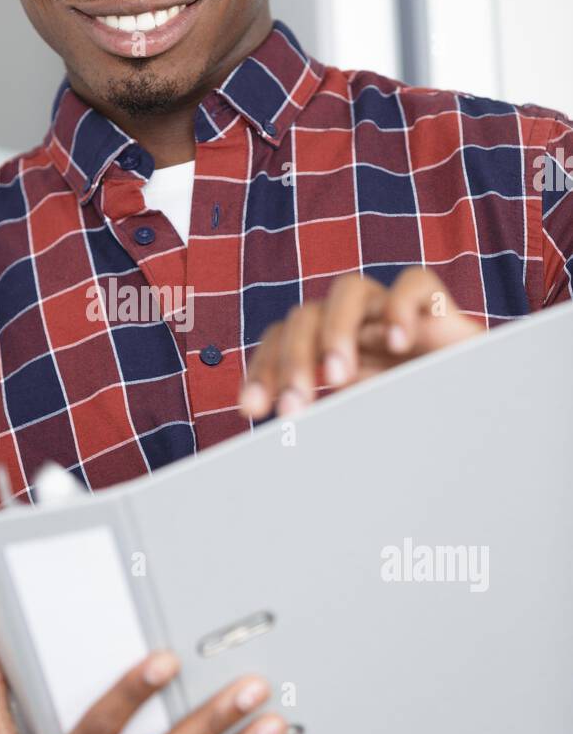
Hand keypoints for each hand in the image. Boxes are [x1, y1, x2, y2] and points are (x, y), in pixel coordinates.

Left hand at [239, 267, 483, 419]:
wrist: (480, 411)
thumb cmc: (413, 425)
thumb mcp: (360, 427)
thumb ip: (327, 424)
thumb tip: (275, 450)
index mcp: (325, 348)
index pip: (279, 342)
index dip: (261, 371)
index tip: (252, 411)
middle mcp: (353, 324)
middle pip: (304, 317)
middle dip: (293, 363)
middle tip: (296, 408)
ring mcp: (391, 311)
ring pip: (349, 290)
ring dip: (336, 332)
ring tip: (339, 377)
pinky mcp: (435, 306)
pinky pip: (415, 283)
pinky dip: (402, 307)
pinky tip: (400, 344)